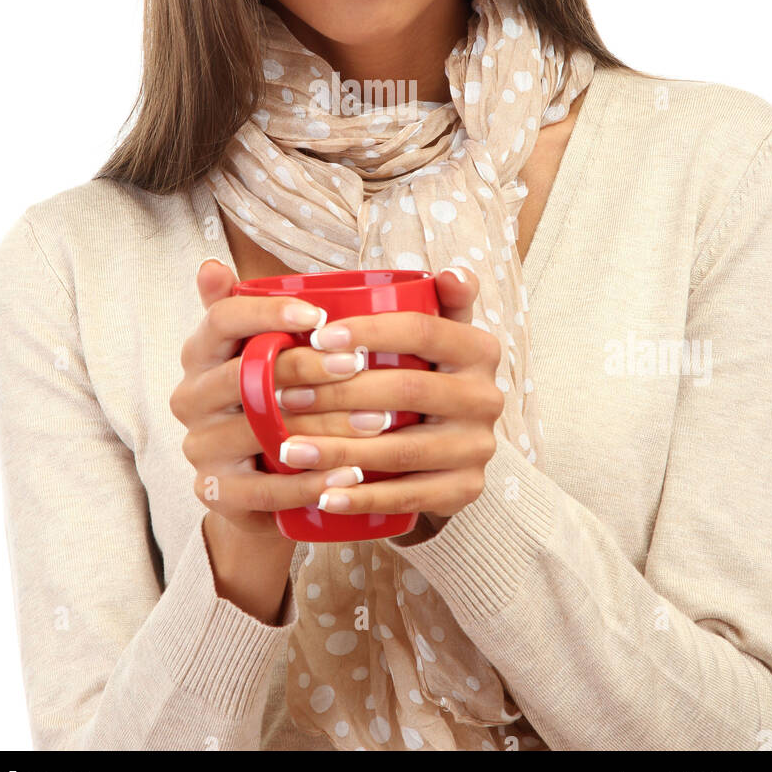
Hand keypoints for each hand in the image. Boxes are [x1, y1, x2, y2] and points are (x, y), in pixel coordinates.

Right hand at [172, 261, 391, 540]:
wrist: (256, 484)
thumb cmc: (272, 398)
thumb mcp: (263, 350)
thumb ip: (254, 310)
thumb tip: (212, 263)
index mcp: (200, 353)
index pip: (221, 319)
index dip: (268, 314)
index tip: (321, 315)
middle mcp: (190, 397)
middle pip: (245, 375)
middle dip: (308, 368)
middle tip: (359, 364)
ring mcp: (200, 447)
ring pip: (260, 432)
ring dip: (324, 427)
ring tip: (377, 421)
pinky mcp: (215, 493)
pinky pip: (265, 491)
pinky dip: (312, 483)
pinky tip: (354, 474)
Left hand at [268, 267, 504, 521]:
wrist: (454, 447)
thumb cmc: (426, 374)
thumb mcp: (439, 334)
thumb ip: (440, 299)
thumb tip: (453, 273)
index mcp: (480, 349)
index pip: (422, 330)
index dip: (369, 332)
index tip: (316, 338)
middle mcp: (487, 398)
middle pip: (407, 391)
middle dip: (338, 393)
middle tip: (284, 395)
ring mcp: (477, 448)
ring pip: (401, 450)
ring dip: (339, 451)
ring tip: (288, 448)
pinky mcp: (465, 490)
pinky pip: (409, 498)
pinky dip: (363, 498)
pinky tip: (324, 495)